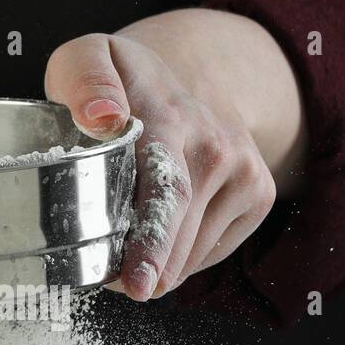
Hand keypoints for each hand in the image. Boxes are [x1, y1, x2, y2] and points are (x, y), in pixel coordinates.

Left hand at [45, 9, 304, 300]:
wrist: (194, 70)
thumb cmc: (125, 81)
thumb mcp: (87, 58)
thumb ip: (84, 82)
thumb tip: (102, 116)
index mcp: (170, 119)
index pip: (165, 189)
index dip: (150, 244)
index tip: (136, 286)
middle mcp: (217, 147)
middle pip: (179, 233)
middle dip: (143, 269)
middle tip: (112, 280)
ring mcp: (244, 171)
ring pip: (193, 253)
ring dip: (159, 265)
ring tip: (130, 248)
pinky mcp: (259, 193)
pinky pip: (212, 251)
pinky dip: (183, 257)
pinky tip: (166, 230)